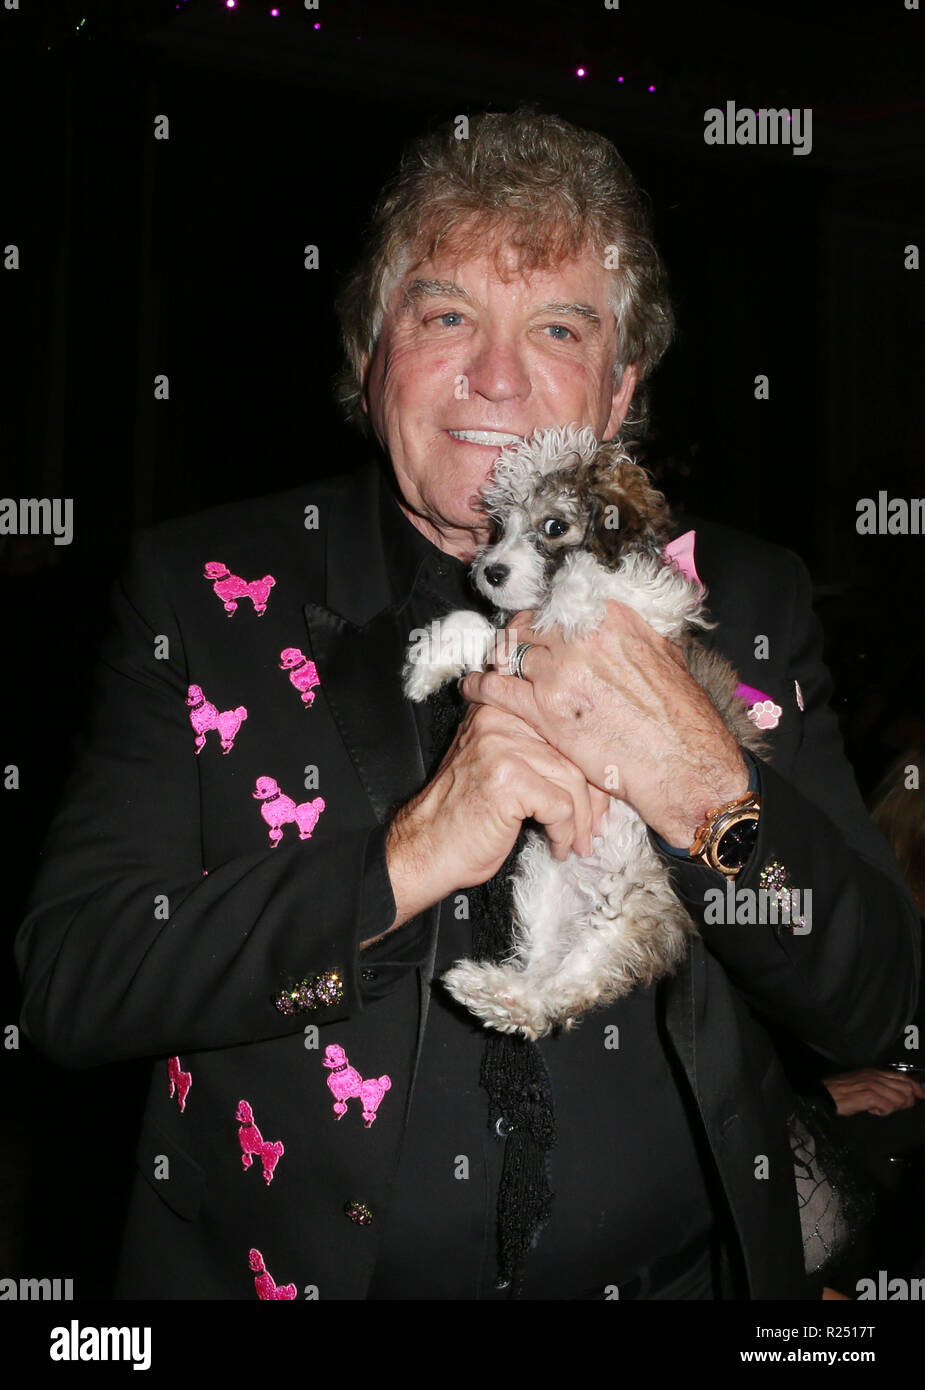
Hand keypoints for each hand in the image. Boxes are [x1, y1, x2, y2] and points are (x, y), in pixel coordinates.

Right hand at [375, 703, 610, 941]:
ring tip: (578, 842)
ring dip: (581, 820)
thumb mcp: (493, 763)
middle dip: (593, 795)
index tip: (598, 795)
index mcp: (498, 709)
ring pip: (570, 780)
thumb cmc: (461, 815)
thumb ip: (530, 747)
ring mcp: (502, 747)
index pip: (560, 726)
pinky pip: (560, 806)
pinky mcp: (508, 779)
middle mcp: (498, 720)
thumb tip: (588, 762)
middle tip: (597, 825)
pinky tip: (557, 846)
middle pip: (571, 751)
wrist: (425, 848)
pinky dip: (565, 832)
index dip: (586, 764)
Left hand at [459, 602, 748, 846]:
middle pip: (528, 625)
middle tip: (511, 650)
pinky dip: (478, 687)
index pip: (557, 606)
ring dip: (498, 662)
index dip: (542, 620)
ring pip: (508, 653)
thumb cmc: (681, 718)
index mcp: (610, 618)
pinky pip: (495, 687)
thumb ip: (632, 637)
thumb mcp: (665, 657)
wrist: (684, 764)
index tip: (537, 629)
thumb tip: (616, 630)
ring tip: (491, 669)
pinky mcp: (542, 709)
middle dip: (517, 637)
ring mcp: (558, 671)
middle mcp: (580, 637)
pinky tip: (471, 690)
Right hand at [821, 1068, 924, 1117]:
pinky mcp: (869, 1096)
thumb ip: (879, 1086)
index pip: (903, 1077)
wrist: (825, 1093)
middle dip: (906, 1101)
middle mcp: (876, 1076)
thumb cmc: (841, 1091)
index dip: (916, 1086)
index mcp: (875, 1072)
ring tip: (879, 1109)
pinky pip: (888, 1106)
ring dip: (892, 1108)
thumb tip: (897, 1096)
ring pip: (899, 1099)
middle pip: (905, 1088)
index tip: (922, 1095)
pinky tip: (872, 1111)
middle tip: (894, 1108)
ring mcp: (873, 1085)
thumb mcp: (862, 1083)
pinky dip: (883, 1112)